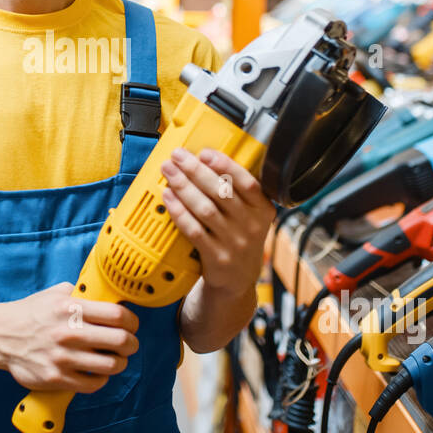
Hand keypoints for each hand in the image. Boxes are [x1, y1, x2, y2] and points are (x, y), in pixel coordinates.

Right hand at [0, 283, 139, 392]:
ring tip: (115, 359)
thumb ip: (82, 294)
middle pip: (121, 341)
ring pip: (111, 365)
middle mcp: (68, 332)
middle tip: (129, 344)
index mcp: (71, 308)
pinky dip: (101, 378)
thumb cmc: (30, 314)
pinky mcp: (56, 378)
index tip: (132, 325)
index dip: (132, 321)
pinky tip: (97, 371)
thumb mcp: (55, 294)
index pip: (117, 315)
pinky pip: (93, 383)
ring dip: (119, 363)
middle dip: (131, 344)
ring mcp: (63, 357)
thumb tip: (109, 297)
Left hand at [161, 148, 275, 298]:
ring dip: (184, 188)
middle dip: (196, 171)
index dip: (225, 165)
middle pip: (221, 193)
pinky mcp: (216, 257)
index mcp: (263, 209)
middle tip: (178, 157)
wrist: (238, 280)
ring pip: (205, 209)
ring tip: (169, 173)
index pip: (247, 182)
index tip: (205, 153)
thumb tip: (202, 161)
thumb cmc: (239, 237)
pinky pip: (194, 230)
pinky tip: (169, 198)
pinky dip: (179, 212)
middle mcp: (252, 226)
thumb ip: (235, 192)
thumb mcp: (250, 215)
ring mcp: (234, 243)